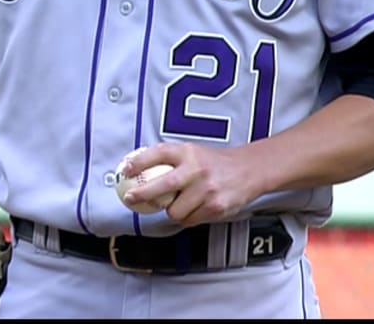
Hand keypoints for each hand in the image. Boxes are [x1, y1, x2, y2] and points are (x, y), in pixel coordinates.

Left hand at [118, 141, 266, 228]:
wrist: (248, 170)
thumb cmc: (215, 163)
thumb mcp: (192, 152)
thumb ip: (170, 160)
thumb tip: (138, 170)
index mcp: (188, 152)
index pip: (158, 154)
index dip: (138, 162)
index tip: (125, 170)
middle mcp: (197, 169)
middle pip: (162, 185)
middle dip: (142, 194)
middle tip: (131, 198)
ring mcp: (206, 190)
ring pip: (175, 210)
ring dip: (172, 211)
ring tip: (180, 203)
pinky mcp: (215, 207)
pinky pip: (189, 220)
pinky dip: (187, 218)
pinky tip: (194, 208)